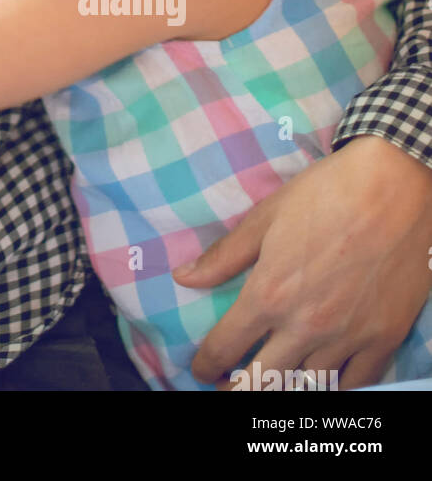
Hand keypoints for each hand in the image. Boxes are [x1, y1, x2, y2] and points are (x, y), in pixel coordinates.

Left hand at [177, 135, 431, 388]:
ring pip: (307, 388)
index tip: (201, 369)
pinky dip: (333, 389)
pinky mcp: (384, 338)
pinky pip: (355, 383)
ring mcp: (348, 337)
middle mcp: (305, 325)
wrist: (394, 186)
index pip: (226, 347)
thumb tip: (184, 278)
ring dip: (281, 392)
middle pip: (262, 382)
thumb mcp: (265, 218)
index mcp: (270, 293)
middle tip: (225, 389)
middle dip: (236, 391)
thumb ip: (224, 256)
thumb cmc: (324, 194)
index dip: (207, 364)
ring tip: (267, 387)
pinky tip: (317, 383)